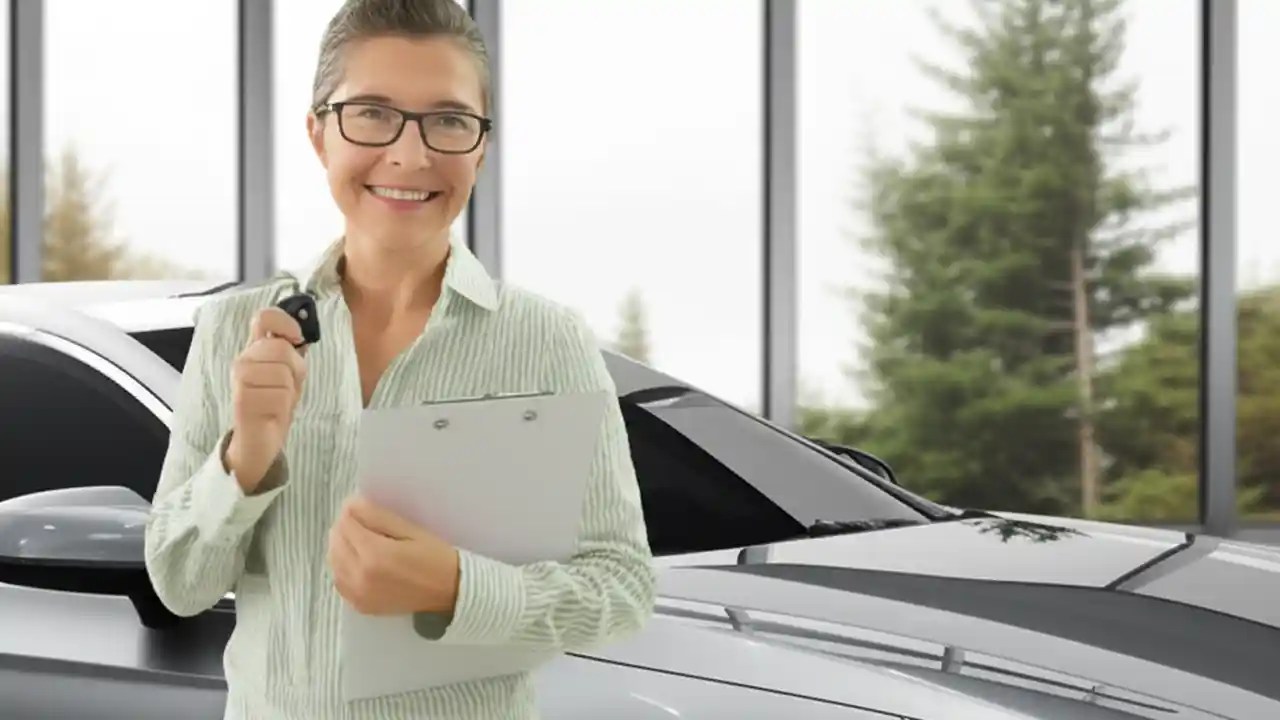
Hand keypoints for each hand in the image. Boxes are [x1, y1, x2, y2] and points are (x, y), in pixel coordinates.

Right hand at [225, 307, 307, 491]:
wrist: (258, 441)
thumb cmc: (274, 403)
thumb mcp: (289, 373)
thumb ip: (291, 351)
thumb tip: (300, 332)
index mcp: (255, 349)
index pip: (264, 317)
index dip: (284, 323)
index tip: (295, 338)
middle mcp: (244, 360)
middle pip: (280, 349)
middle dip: (294, 370)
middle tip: (287, 386)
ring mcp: (240, 380)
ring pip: (282, 373)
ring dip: (289, 391)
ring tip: (278, 400)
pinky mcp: (242, 401)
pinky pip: (279, 396)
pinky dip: (283, 407)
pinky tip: (272, 413)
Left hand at [327, 496, 460, 615]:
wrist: (450, 592)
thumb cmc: (435, 557)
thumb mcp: (410, 529)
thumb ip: (377, 516)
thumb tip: (350, 506)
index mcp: (375, 554)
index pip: (345, 524)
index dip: (352, 511)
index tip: (363, 508)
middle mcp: (361, 576)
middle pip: (335, 542)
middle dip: (345, 528)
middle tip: (363, 523)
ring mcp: (358, 594)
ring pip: (333, 561)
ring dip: (341, 547)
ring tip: (360, 541)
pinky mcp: (360, 605)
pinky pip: (339, 581)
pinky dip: (343, 567)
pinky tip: (358, 562)